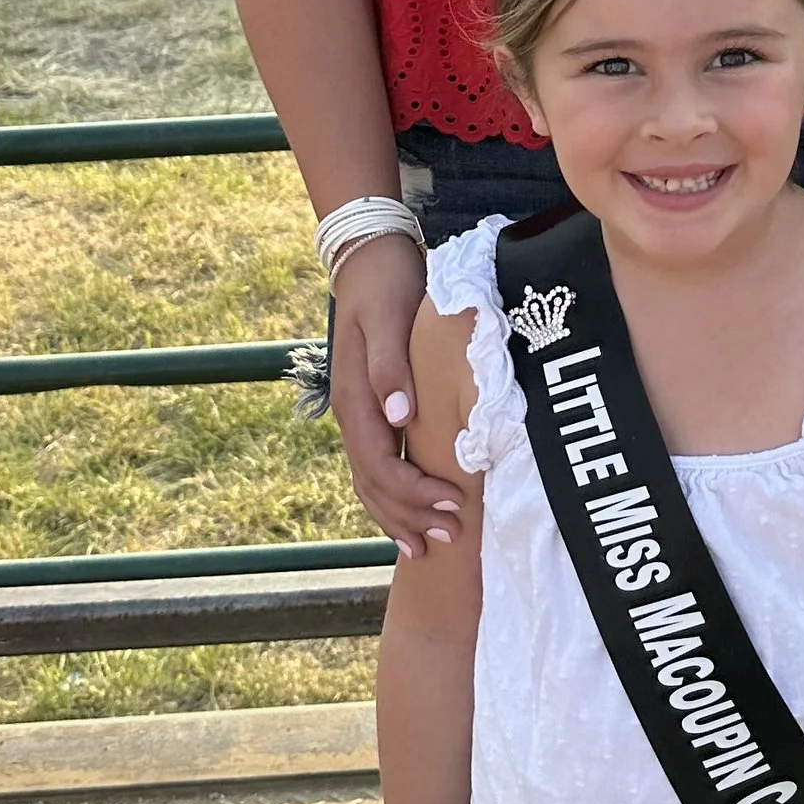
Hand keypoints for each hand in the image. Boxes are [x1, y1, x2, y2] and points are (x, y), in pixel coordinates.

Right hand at [331, 237, 460, 556]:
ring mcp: (357, 413)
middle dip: (409, 516)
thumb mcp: (389, 319)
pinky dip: (391, 496)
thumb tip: (400, 418)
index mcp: (354, 399)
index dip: (415, 493)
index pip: (381, 465)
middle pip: (373, 484)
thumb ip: (391, 369)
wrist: (368, 259)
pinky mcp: (371, 408)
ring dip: (398, 515)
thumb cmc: (386, 286)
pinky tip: (410, 512)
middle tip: (450, 537)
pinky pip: (376, 465)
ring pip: (370, 482)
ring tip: (428, 544)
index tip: (453, 505)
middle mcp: (350, 413)